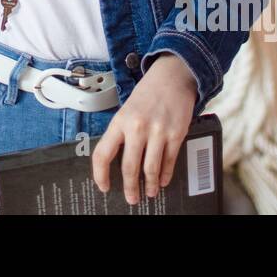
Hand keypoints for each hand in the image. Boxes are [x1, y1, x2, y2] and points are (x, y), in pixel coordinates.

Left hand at [91, 53, 197, 205]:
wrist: (172, 77)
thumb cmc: (147, 94)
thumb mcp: (126, 110)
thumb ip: (121, 134)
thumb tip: (116, 162)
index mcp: (119, 121)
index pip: (103, 153)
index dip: (100, 174)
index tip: (103, 186)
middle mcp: (137, 127)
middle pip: (129, 167)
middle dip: (130, 188)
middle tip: (131, 198)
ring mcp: (157, 131)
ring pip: (151, 169)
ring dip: (150, 185)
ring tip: (150, 192)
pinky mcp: (176, 134)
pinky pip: (169, 161)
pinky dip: (166, 175)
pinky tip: (163, 180)